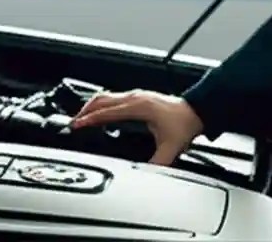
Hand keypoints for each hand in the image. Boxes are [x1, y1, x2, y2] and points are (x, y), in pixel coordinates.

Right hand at [69, 89, 204, 165]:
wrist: (199, 110)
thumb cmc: (185, 124)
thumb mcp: (170, 148)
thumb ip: (157, 163)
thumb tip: (144, 175)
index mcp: (138, 107)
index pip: (106, 112)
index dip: (89, 119)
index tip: (76, 125)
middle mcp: (136, 97)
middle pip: (101, 100)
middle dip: (84, 111)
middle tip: (72, 123)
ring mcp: (137, 95)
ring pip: (107, 96)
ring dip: (92, 106)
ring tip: (81, 119)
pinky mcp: (140, 97)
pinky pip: (114, 98)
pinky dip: (102, 106)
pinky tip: (100, 115)